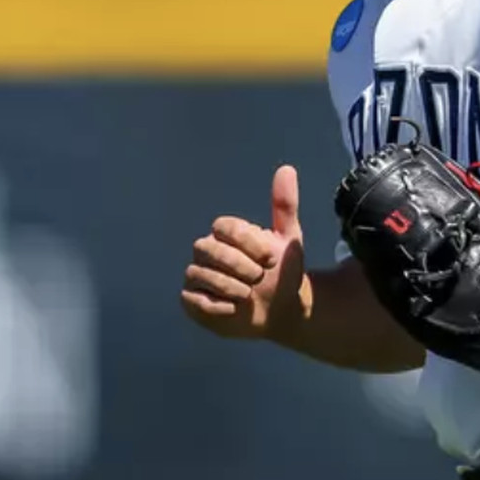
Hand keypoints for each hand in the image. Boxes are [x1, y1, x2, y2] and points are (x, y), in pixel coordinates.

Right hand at [181, 165, 307, 341]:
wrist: (280, 311)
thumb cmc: (282, 273)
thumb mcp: (288, 239)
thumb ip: (284, 205)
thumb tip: (286, 168)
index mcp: (226, 232)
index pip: (224, 227)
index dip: (249, 243)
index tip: (270, 259)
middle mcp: (206, 250)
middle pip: (208, 248)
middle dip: (239, 265)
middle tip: (260, 277)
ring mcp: (196, 274)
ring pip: (200, 274)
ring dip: (231, 287)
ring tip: (249, 294)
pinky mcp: (191, 300)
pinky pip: (196, 300)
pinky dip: (220, 306)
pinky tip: (235, 308)